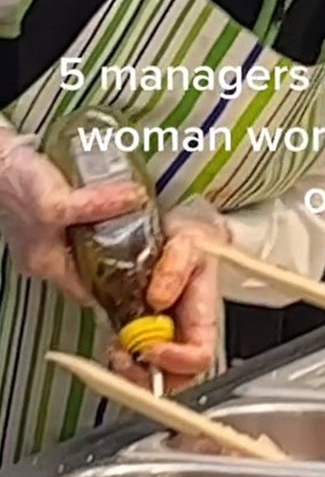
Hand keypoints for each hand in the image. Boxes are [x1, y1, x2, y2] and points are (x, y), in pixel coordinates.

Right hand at [0, 131, 146, 303]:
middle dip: (126, 259)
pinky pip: (92, 221)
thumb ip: (96, 204)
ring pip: (97, 242)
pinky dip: (110, 215)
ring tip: (151, 228)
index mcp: (47, 264)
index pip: (91, 293)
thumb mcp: (56, 203)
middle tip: (158, 250)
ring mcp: (55, 233)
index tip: (153, 282)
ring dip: (121, 234)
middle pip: (97, 267)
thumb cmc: (15, 183)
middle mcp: (50, 254)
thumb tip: (138, 199)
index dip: (121, 291)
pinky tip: (128, 205)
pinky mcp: (60, 213)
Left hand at [109, 202, 222, 394]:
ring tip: (116, 349)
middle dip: (149, 376)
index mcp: (203, 313)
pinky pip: (132, 361)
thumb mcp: (188, 240)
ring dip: (130, 371)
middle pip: (178, 377)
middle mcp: (184, 330)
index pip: (200, 355)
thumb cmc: (187, 235)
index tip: (150, 348)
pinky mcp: (136, 330)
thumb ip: (176, 267)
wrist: (166, 227)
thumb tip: (159, 300)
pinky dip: (118, 359)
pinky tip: (113, 342)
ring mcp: (160, 334)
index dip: (176, 360)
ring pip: (152, 376)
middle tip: (126, 356)